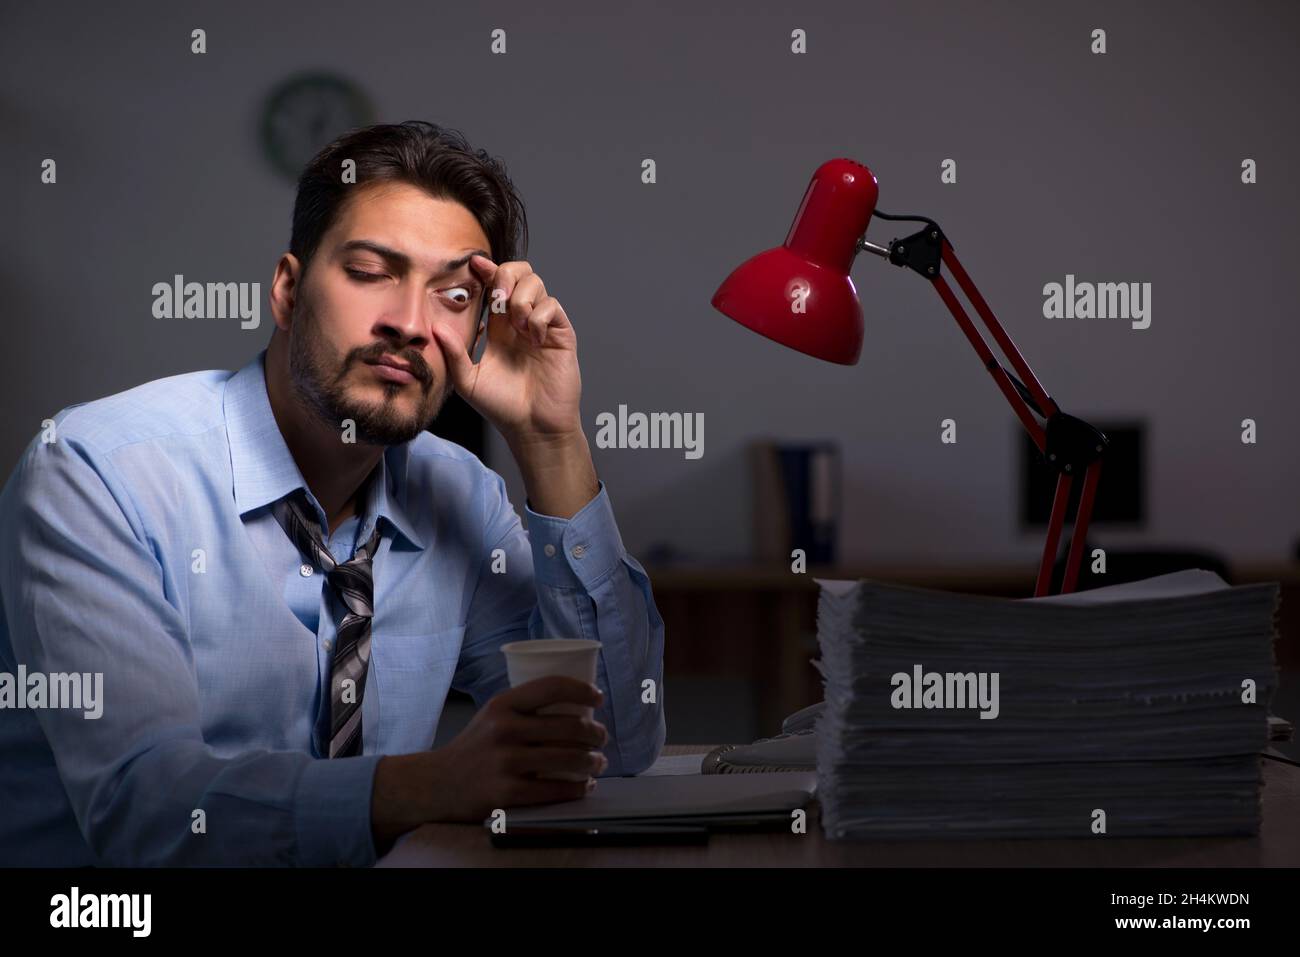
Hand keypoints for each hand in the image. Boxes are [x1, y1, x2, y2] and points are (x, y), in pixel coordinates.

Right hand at [423, 676, 608, 821]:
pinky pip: (556, 790)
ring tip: (599, 762)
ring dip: (593, 761)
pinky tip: (584, 785)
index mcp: (502, 704)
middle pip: (569, 726)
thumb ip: (525, 708)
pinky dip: (578, 788)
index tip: (598, 698)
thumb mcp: (492, 716)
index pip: (552, 686)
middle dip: (596, 733)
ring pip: (569, 758)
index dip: (582, 690)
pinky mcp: (507, 793)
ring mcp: (505, 762)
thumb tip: (576, 707)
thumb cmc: (474, 748)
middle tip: (602, 738)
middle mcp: (504, 729)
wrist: (437, 784)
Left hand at [430, 255, 582, 442]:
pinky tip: (534, 337)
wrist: (533, 428)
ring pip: (536, 284)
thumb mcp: (469, 381)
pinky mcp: (561, 335)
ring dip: (522, 297)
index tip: (473, 264)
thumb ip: (454, 354)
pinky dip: (539, 315)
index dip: (486, 271)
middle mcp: (521, 322)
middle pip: (518, 274)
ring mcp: (542, 326)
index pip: (493, 286)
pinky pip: (552, 306)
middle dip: (505, 276)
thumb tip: (436, 328)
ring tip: (517, 322)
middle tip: (497, 298)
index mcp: (498, 328)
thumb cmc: (502, 408)